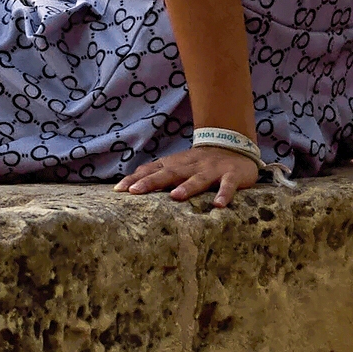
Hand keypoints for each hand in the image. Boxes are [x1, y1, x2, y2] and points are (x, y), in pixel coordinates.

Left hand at [120, 139, 264, 202]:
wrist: (234, 146)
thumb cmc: (199, 162)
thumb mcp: (176, 165)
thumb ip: (155, 172)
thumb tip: (128, 184)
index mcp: (176, 164)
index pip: (152, 170)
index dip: (135, 179)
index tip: (118, 190)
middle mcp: (191, 166)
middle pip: (169, 173)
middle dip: (152, 182)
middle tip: (135, 192)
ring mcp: (212, 170)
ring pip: (198, 179)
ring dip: (187, 187)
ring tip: (175, 197)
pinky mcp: (232, 175)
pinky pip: (228, 185)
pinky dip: (224, 194)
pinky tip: (219, 205)